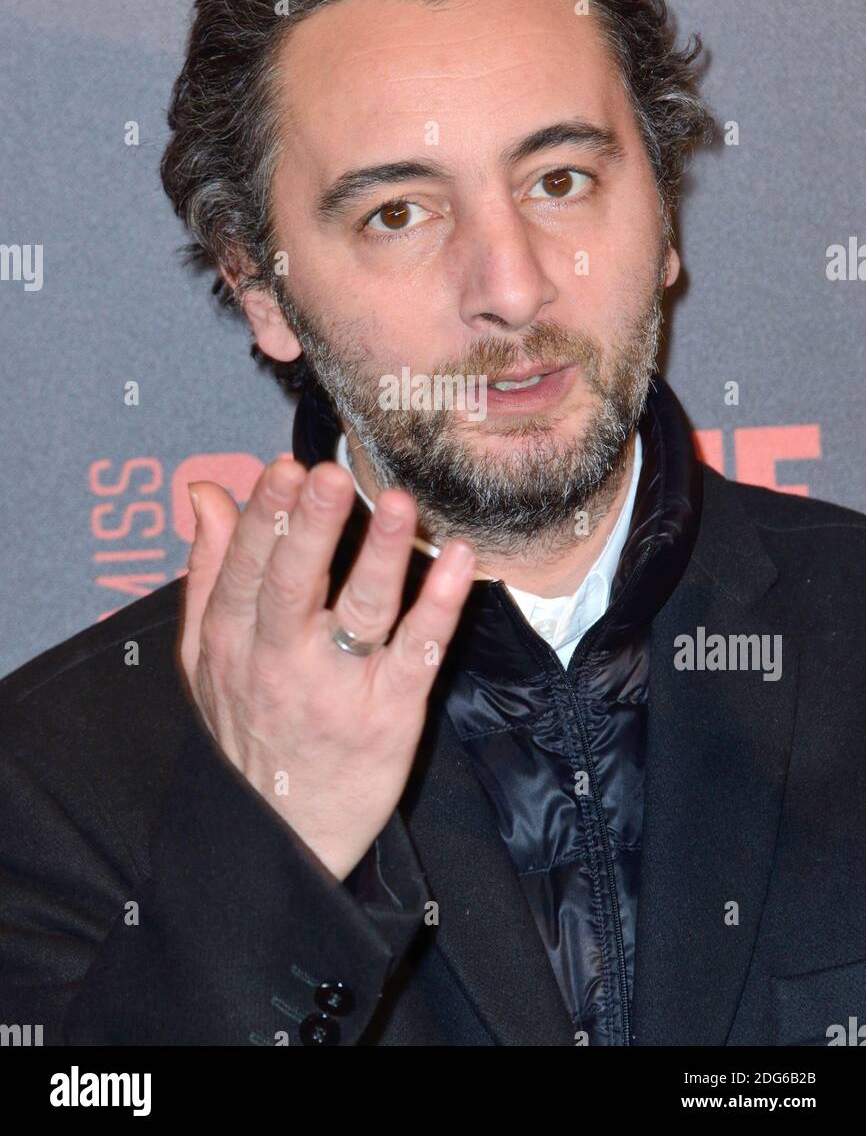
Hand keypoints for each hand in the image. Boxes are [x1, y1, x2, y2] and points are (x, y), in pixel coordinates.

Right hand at [179, 455, 475, 880]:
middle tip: (328, 475)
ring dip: (382, 557)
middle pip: (294, 585)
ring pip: (362, 614)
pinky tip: (460, 563)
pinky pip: (418, 655)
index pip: (245, 568)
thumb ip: (208, 570)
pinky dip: (441, 608)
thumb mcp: (203, 656)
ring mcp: (339, 690)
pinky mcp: (391, 715)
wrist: (282, 836)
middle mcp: (281, 662)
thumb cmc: (247, 731)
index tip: (283, 468)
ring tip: (400, 504)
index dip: (265, 517)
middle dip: (311, 528)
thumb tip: (206, 493)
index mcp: (231, 641)